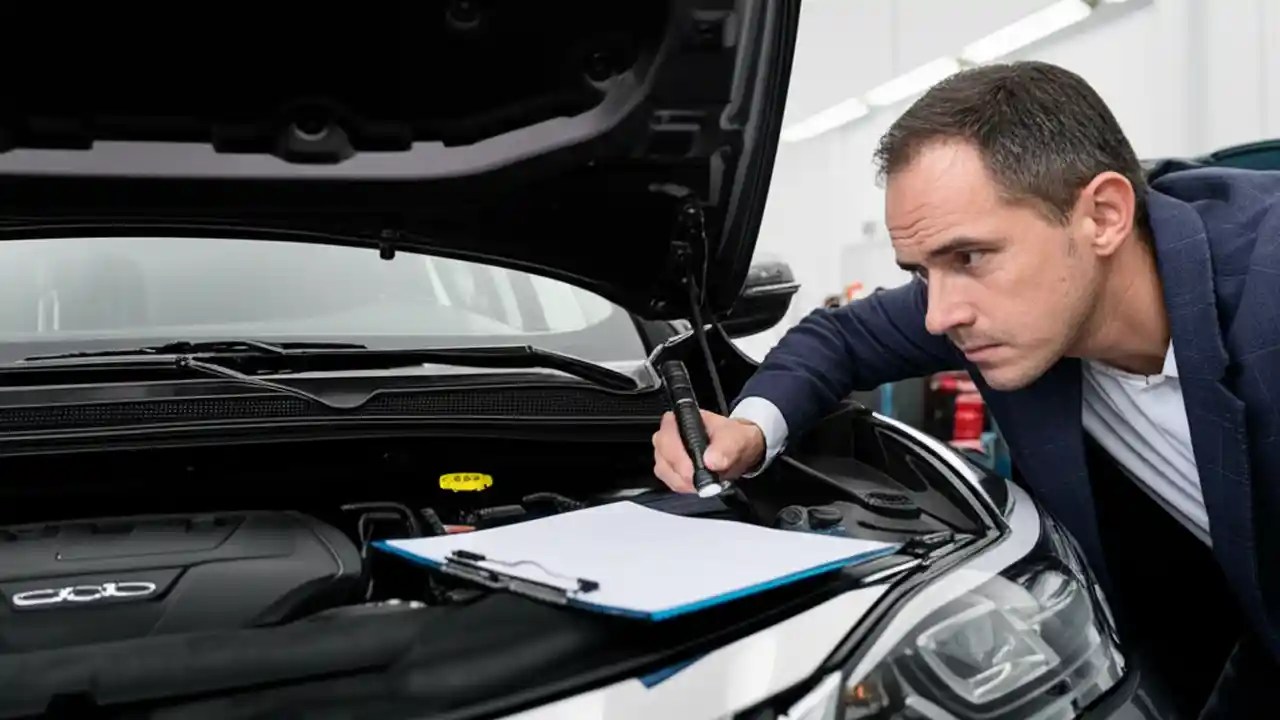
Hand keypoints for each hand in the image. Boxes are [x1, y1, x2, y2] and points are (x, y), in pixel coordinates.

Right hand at [651, 409, 766, 492]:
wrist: (738, 450)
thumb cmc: (734, 439)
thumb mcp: (737, 439)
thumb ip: (726, 448)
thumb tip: (712, 461)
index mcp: (681, 419)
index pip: (667, 437)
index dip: (679, 456)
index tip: (696, 470)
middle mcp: (668, 434)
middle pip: (663, 456)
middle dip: (684, 472)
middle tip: (705, 479)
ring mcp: (665, 452)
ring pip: (665, 471)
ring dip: (686, 481)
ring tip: (706, 480)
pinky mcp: (669, 469)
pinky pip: (670, 482)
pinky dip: (686, 486)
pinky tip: (700, 483)